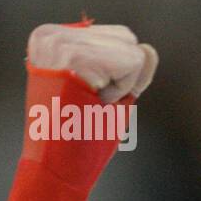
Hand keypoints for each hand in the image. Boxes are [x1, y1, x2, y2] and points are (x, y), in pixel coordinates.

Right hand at [21, 19, 158, 189]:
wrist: (54, 165)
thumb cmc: (79, 138)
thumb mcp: (110, 97)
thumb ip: (130, 72)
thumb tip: (149, 49)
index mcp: (53, 41)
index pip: (118, 38)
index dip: (117, 74)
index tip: (88, 96)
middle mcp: (50, 35)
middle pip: (128, 39)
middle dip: (122, 78)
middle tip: (89, 102)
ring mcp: (58, 42)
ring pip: (133, 51)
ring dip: (121, 86)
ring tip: (89, 102)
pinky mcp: (71, 54)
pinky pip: (131, 62)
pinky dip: (122, 89)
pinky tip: (92, 102)